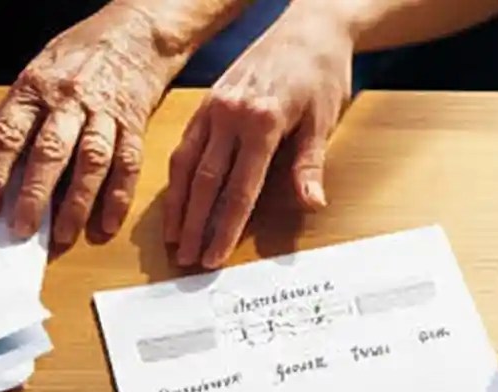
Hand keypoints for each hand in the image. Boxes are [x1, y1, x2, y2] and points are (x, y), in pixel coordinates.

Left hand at [0, 4, 187, 245]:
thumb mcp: (34, 73)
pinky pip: (128, 164)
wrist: (137, 33)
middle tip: (21, 229)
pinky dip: (118, 196)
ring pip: (91, 161)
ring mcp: (104, 114)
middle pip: (50, 151)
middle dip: (35, 194)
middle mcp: (69, 102)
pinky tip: (107, 223)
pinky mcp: (134, 125)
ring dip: (77, 202)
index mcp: (35, 89)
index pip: (7, 134)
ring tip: (63, 235)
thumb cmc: (80, 55)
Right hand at [165, 9, 351, 267]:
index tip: (214, 257)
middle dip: (194, 225)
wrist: (309, 26)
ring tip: (173, 239)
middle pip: (205, 182)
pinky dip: (178, 177)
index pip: (239, 189)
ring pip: (186, 164)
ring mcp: (214, 107)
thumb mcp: (324, 118)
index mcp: (262, 121)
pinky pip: (185, 145)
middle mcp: (230, 115)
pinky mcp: (206, 102)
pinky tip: (175, 200)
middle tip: (187, 259)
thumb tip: (311, 204)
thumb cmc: (322, 72)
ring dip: (177, 206)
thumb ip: (310, 163)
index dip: (225, 228)